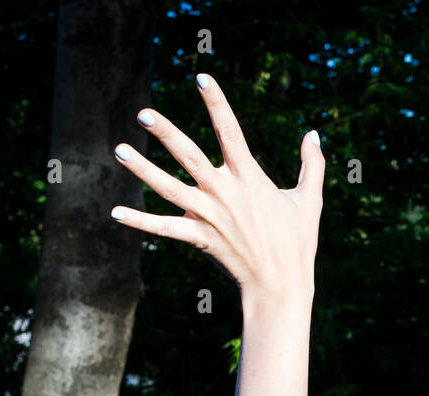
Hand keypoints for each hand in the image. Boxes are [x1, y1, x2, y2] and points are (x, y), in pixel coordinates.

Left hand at [109, 73, 324, 306]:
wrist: (281, 284)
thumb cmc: (298, 242)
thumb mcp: (310, 200)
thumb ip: (312, 165)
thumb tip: (312, 134)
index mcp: (250, 177)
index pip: (230, 130)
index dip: (216, 102)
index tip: (201, 78)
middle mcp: (225, 192)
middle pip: (189, 156)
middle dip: (165, 133)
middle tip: (143, 114)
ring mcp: (209, 216)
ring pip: (169, 188)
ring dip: (142, 169)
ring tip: (119, 150)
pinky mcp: (199, 238)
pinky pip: (164, 229)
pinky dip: (140, 221)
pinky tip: (116, 212)